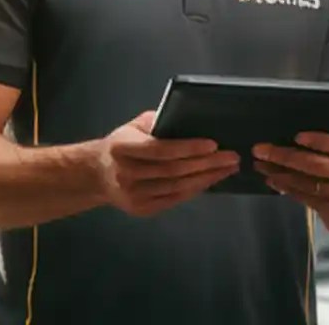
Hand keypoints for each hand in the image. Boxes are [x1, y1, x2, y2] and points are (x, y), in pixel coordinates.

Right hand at [98, 112, 239, 216]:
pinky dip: (195, 190)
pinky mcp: (141, 209)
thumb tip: (191, 120)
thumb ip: (158, 122)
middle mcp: (126, 173)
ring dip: (207, 178)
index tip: (213, 144)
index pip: (161, 149)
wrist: (97, 174)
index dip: (189, 147)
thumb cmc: (122, 145)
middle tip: (231, 156)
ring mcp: (133, 195)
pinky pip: (175, 199)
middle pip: (173, 170)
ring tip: (228, 168)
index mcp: (122, 148)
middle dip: (207, 163)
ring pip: (177, 187)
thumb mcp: (134, 126)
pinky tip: (211, 180)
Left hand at [253, 131, 328, 220]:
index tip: (298, 136)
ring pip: (313, 186)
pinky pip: (311, 200)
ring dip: (283, 175)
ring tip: (261, 163)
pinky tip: (274, 180)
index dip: (323, 141)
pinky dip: (290, 190)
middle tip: (262, 149)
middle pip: (323, 167)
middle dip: (289, 157)